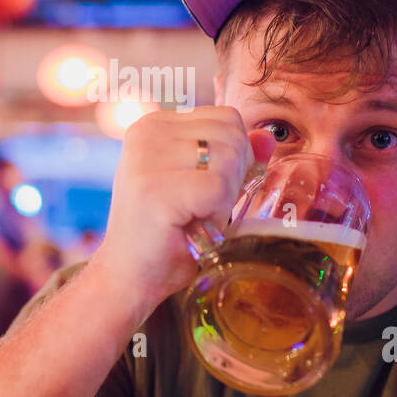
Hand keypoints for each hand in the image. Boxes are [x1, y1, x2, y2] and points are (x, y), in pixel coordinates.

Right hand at [89, 106, 275, 319]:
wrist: (128, 278)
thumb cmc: (168, 233)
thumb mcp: (203, 185)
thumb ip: (234, 157)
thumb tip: (268, 137)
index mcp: (155, 124)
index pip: (227, 118)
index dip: (235, 158)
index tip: (205, 189)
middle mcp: (147, 132)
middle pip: (232, 135)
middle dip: (233, 178)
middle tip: (201, 209)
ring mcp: (147, 158)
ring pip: (229, 159)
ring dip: (224, 199)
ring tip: (194, 218)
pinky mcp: (155, 189)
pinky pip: (219, 189)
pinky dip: (215, 215)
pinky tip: (190, 228)